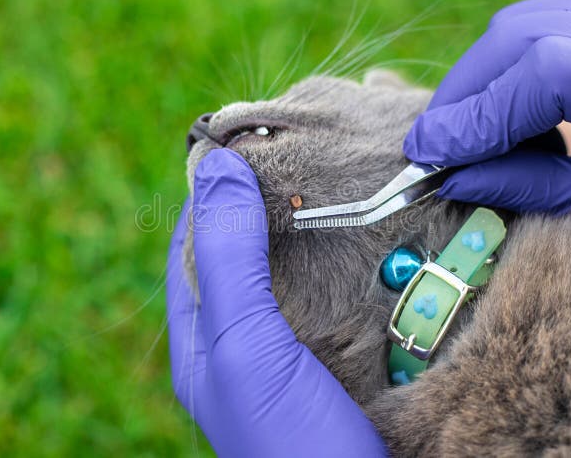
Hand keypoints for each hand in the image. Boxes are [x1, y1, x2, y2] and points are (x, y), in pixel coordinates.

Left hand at [167, 149, 384, 457]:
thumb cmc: (292, 443)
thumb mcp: (244, 344)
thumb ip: (228, 257)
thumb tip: (217, 166)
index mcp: (203, 340)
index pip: (192, 245)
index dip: (210, 192)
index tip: (244, 143)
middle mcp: (244, 344)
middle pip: (245, 254)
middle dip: (267, 204)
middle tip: (304, 151)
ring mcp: (294, 352)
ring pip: (295, 271)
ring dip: (314, 228)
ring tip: (344, 177)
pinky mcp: (342, 358)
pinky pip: (337, 294)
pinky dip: (350, 258)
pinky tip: (377, 232)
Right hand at [404, 0, 570, 238]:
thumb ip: (537, 184)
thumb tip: (458, 179)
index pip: (533, 78)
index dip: (469, 120)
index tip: (424, 158)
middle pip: (515, 38)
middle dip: (462, 97)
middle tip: (430, 149)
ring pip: (525, 21)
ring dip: (484, 77)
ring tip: (471, 133)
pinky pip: (551, 12)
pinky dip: (517, 55)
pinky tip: (517, 97)